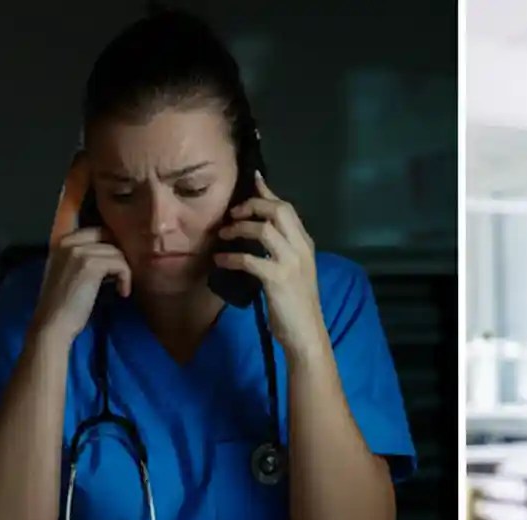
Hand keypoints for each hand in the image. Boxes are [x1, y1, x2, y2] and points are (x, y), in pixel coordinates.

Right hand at [31, 153, 132, 344]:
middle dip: (120, 252)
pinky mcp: (87, 262)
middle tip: (122, 277)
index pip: (69, 202)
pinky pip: (121, 261)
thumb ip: (89, 254)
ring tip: (119, 288)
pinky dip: (126, 278)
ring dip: (125, 271)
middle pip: (107, 230)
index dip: (76, 178)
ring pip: (117, 248)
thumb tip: (113, 246)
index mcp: (60, 238)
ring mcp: (74, 248)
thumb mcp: (75, 273)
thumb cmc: (69, 304)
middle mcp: (64, 238)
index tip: (81, 154)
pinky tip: (121, 292)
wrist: (54, 326)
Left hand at [214, 171, 326, 358]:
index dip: (268, 192)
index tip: (253, 178)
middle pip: (278, 210)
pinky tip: (220, 260)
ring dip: (239, 228)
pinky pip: (249, 259)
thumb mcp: (294, 271)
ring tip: (223, 235)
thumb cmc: (296, 304)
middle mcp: (301, 248)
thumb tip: (259, 232)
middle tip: (232, 213)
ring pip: (264, 229)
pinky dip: (231, 257)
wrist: (306, 333)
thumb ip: (281, 250)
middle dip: (252, 205)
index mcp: (305, 244)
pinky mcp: (277, 279)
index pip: (288, 209)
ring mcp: (291, 263)